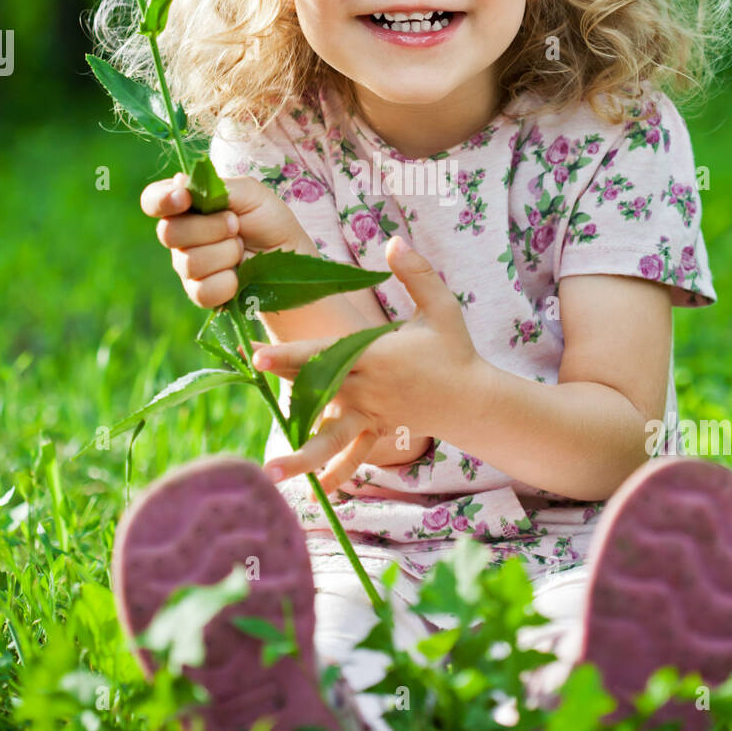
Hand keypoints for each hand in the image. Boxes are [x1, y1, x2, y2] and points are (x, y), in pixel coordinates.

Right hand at [140, 171, 301, 308]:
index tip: (184, 198)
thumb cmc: (269, 220)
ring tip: (242, 250)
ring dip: (225, 253)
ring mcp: (188, 266)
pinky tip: (240, 275)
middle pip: (169, 233)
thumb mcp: (250, 193)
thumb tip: (179, 182)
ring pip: (189, 262)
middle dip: (210, 228)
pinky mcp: (201, 293)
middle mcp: (181, 235)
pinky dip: (228, 281)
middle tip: (236, 225)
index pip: (153, 200)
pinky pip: (202, 290)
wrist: (290, 257)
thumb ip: (216, 187)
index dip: (162, 200)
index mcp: (187, 206)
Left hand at [254, 236, 479, 495]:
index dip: (292, 355)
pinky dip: (337, 471)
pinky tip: (316, 490)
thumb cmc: (453, 348)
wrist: (472, 397)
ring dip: (303, 459)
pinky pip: (354, 455)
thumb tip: (395, 240)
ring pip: (332, 439)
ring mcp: (370, 415)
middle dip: (289, 412)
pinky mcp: (377, 431)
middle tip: (260, 428)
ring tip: (273, 475)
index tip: (260, 356)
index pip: (326, 354)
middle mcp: (368, 389)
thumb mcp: (441, 306)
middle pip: (320, 398)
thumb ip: (417, 273)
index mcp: (375, 357)